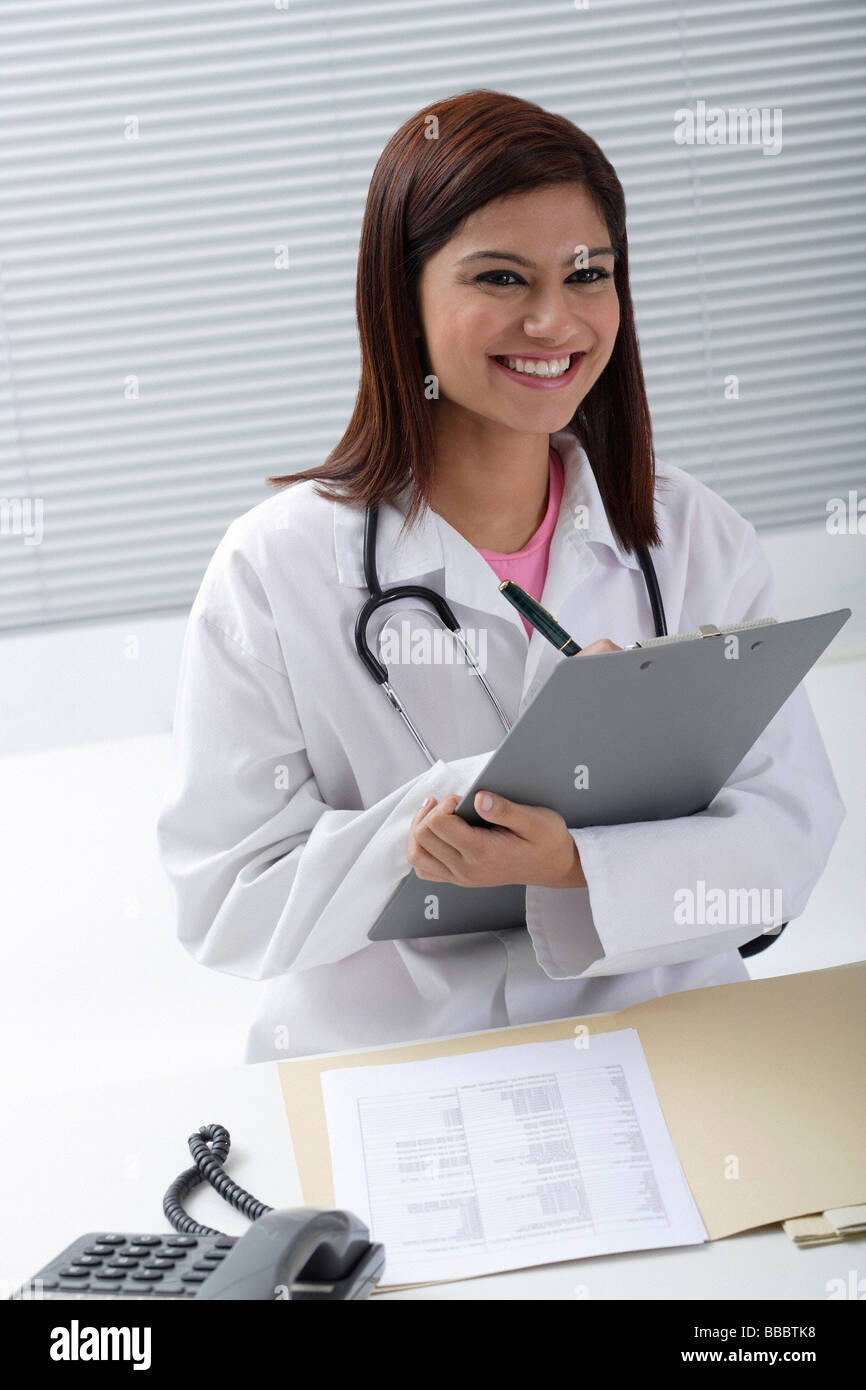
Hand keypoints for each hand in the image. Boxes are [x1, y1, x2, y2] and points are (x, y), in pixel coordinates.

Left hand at [405, 637, 621, 888]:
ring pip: (417, 855)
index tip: (462, 798)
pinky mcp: (459, 879)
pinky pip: (425, 868)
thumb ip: (504, 810)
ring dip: (420, 829)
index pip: (439, 824)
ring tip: (437, 813)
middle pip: (422, 838)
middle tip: (451, 802)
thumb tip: (478, 798)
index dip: (445, 803)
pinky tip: (436, 833)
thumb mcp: (534, 819)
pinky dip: (422, 849)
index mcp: (481, 852)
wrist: (556, 866)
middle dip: (430, 812)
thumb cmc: (547, 841)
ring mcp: (461, 877)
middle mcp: (466, 869)